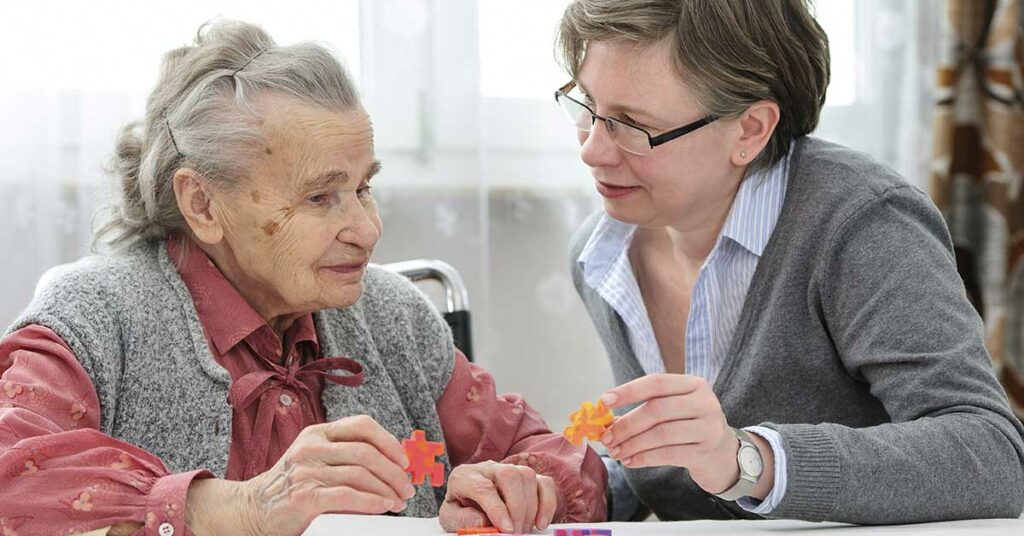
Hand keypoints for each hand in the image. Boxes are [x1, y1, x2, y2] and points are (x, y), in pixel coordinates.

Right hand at [186, 415, 414, 535]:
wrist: (253, 509)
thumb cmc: (291, 486)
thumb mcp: (316, 460)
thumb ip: (345, 456)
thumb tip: (392, 464)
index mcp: (317, 433)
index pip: (362, 425)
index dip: (389, 441)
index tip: (404, 461)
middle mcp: (312, 447)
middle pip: (366, 452)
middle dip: (394, 472)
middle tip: (407, 487)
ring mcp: (307, 470)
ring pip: (360, 474)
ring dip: (387, 489)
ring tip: (398, 501)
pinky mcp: (305, 495)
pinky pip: (347, 495)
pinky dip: (371, 501)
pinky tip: (383, 506)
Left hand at [439, 460, 557, 533]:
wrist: (467, 506)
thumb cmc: (460, 512)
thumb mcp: (452, 519)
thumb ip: (463, 520)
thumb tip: (483, 522)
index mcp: (464, 477)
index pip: (483, 487)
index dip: (497, 509)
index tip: (506, 530)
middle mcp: (488, 468)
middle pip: (509, 475)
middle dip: (516, 507)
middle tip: (516, 532)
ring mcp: (510, 470)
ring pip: (527, 476)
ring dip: (530, 507)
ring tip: (523, 530)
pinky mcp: (528, 478)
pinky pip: (544, 483)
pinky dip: (547, 503)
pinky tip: (540, 523)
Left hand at [599, 374, 745, 495]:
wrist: (724, 454)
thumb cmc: (690, 427)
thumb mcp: (675, 409)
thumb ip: (647, 408)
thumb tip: (607, 420)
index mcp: (693, 384)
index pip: (656, 382)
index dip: (628, 391)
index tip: (604, 401)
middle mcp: (704, 402)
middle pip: (656, 410)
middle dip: (626, 424)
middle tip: (606, 437)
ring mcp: (708, 427)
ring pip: (661, 434)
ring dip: (632, 444)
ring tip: (615, 452)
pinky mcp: (706, 451)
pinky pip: (668, 454)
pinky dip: (644, 458)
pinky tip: (630, 461)